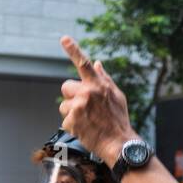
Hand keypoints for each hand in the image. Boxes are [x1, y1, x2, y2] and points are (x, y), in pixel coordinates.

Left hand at [58, 35, 139, 167]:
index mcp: (98, 85)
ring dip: (72, 113)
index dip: (73, 49)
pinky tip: (85, 130)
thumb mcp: (116, 96)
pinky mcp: (72, 121)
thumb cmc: (118, 119)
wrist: (119, 143)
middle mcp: (87, 93)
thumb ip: (104, 79)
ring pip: (63, 106)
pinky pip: (65, 121)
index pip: (84, 63)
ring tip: (87, 121)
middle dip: (71, 96)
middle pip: (65, 87)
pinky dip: (73, 127)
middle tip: (84, 107)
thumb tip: (96, 63)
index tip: (64, 38)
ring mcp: (79, 107)